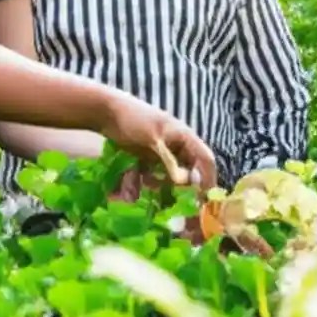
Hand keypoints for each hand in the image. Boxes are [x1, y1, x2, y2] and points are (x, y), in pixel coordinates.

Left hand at [98, 94, 216, 190]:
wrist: (107, 111)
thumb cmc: (134, 121)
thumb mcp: (153, 142)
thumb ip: (169, 162)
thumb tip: (185, 182)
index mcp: (185, 137)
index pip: (206, 160)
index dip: (208, 180)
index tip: (204, 200)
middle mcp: (178, 145)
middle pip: (191, 169)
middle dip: (186, 187)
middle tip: (180, 205)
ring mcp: (163, 150)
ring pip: (173, 174)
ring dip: (167, 186)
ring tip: (156, 196)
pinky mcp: (149, 155)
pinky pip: (157, 172)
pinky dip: (152, 181)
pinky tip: (141, 186)